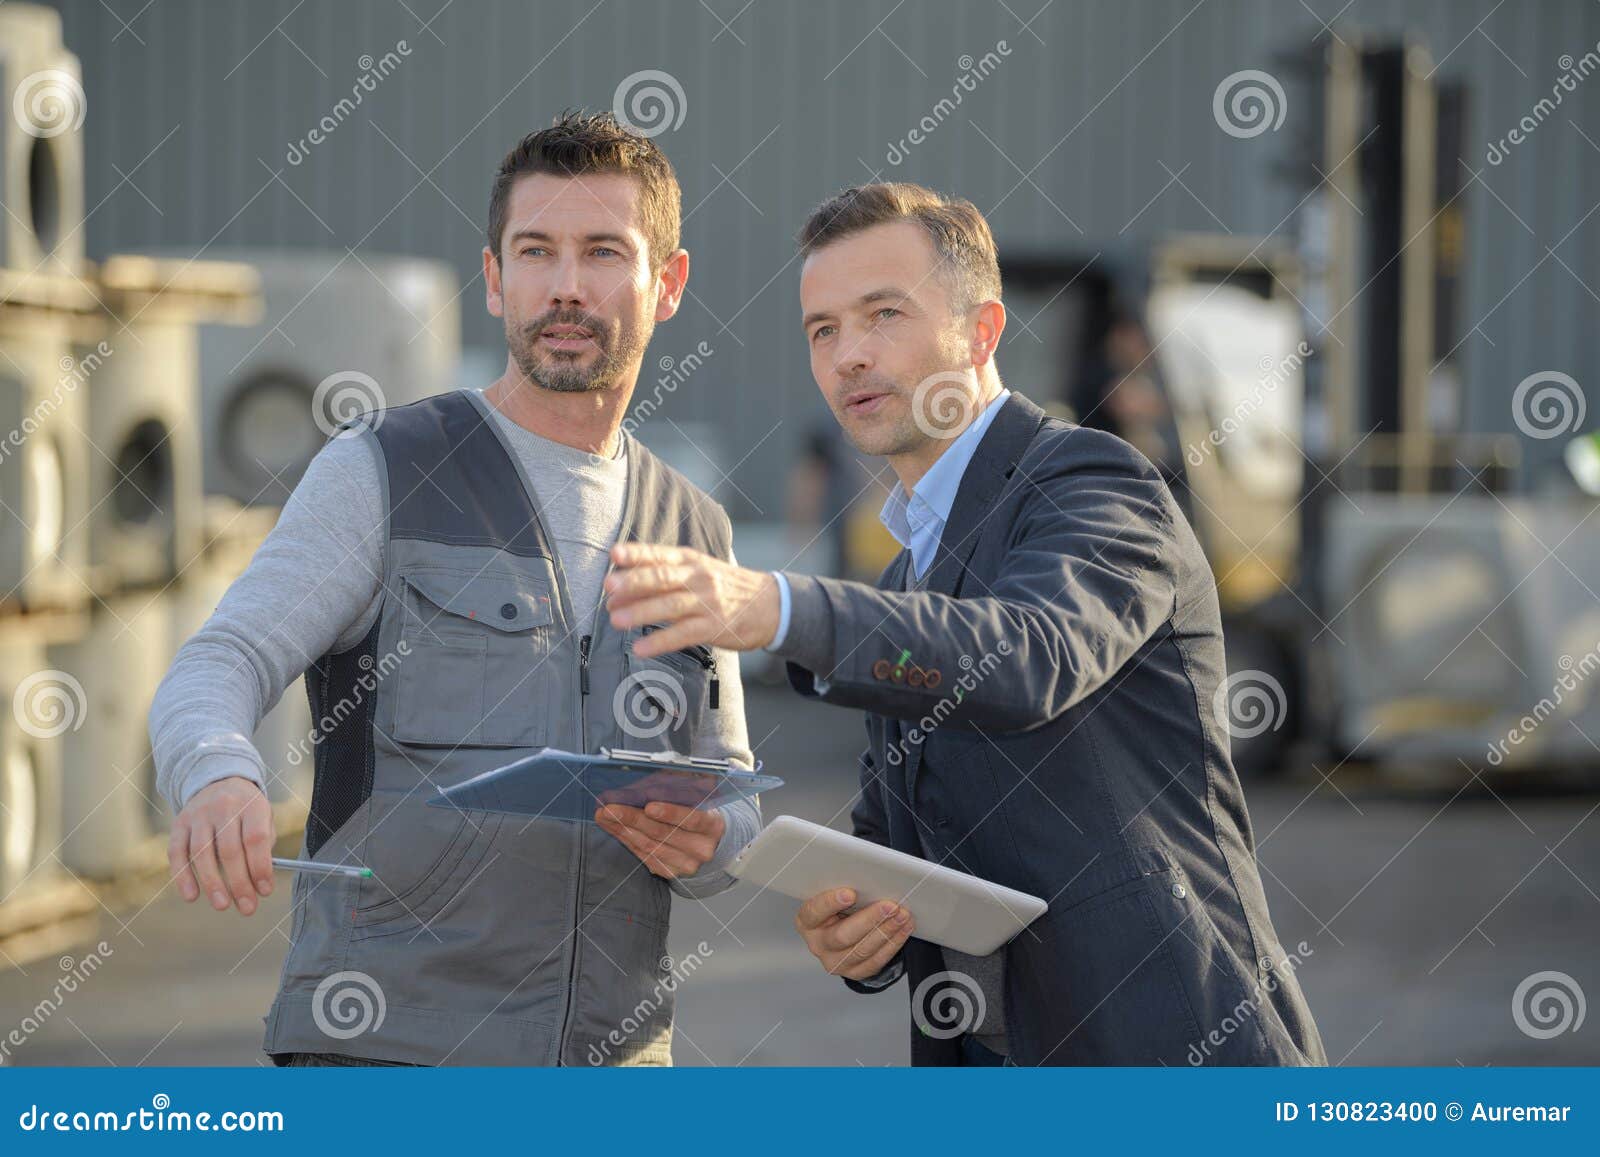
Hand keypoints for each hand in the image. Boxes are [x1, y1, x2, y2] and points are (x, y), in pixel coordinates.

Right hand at [168, 776, 274, 915]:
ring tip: (223, 906)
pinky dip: (183, 876)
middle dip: (239, 883)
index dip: (260, 867)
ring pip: (202, 853)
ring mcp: (198, 815)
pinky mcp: (178, 824)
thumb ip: (263, 848)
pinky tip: (191, 896)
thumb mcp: (264, 818)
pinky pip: (177, 853)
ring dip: (212, 883)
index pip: (256, 838)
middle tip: (247, 908)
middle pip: (230, 850)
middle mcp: (224, 807)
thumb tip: (259, 885)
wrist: (218, 781)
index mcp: (252, 805)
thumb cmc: (247, 811)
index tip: (265, 891)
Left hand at [595, 800, 726, 879]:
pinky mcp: (669, 871)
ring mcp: (685, 864)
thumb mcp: (700, 800)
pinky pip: (643, 855)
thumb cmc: (701, 812)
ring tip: (604, 815)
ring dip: (622, 829)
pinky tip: (613, 827)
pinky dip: (626, 839)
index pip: (692, 819)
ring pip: (649, 846)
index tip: (649, 806)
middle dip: (633, 819)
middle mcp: (701, 849)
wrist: (712, 842)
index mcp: (712, 826)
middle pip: (663, 834)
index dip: (670, 813)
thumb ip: (681, 791)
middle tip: (610, 808)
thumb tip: (650, 781)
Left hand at [604, 542, 779, 654]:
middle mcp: (698, 578)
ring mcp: (707, 603)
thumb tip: (622, 583)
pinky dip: (659, 641)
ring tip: (615, 620)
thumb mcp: (701, 570)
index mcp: (691, 561)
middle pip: (662, 578)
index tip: (614, 554)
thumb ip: (666, 573)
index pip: (660, 555)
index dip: (636, 554)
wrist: (771, 605)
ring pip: (670, 606)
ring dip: (640, 613)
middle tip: (609, 588)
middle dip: (633, 583)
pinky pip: (683, 635)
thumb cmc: (727, 587)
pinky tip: (641, 648)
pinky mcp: (714, 628)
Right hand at [794, 888, 914, 979]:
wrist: (844, 929)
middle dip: (870, 919)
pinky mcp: (855, 972)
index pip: (814, 912)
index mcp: (807, 922)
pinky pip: (876, 960)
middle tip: (890, 905)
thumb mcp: (833, 895)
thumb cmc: (839, 907)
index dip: (830, 903)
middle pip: (842, 935)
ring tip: (902, 914)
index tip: (850, 893)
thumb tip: (866, 876)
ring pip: (863, 950)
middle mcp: (818, 944)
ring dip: (887, 931)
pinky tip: (904, 928)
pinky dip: (893, 943)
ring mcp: (836, 961)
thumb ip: (843, 887)